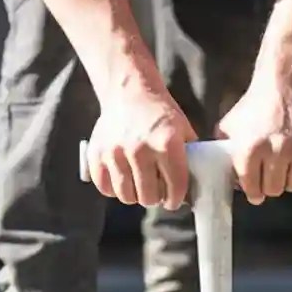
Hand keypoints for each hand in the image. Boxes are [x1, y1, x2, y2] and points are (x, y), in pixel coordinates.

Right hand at [86, 87, 197, 209]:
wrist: (129, 91)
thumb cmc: (159, 113)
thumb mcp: (183, 129)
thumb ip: (189, 157)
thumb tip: (195, 185)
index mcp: (166, 144)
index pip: (175, 187)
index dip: (176, 199)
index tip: (173, 201)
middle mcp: (140, 149)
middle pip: (149, 197)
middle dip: (155, 198)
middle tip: (156, 191)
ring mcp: (115, 152)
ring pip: (126, 196)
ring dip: (135, 195)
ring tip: (139, 185)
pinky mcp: (97, 154)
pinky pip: (105, 187)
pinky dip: (113, 188)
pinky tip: (122, 179)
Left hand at [215, 78, 291, 204]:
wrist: (286, 84)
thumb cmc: (256, 106)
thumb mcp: (230, 126)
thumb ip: (224, 151)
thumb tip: (220, 173)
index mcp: (250, 150)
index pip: (252, 188)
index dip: (254, 193)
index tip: (256, 193)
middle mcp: (276, 152)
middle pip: (275, 190)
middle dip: (271, 186)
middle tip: (271, 177)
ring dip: (290, 179)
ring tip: (286, 167)